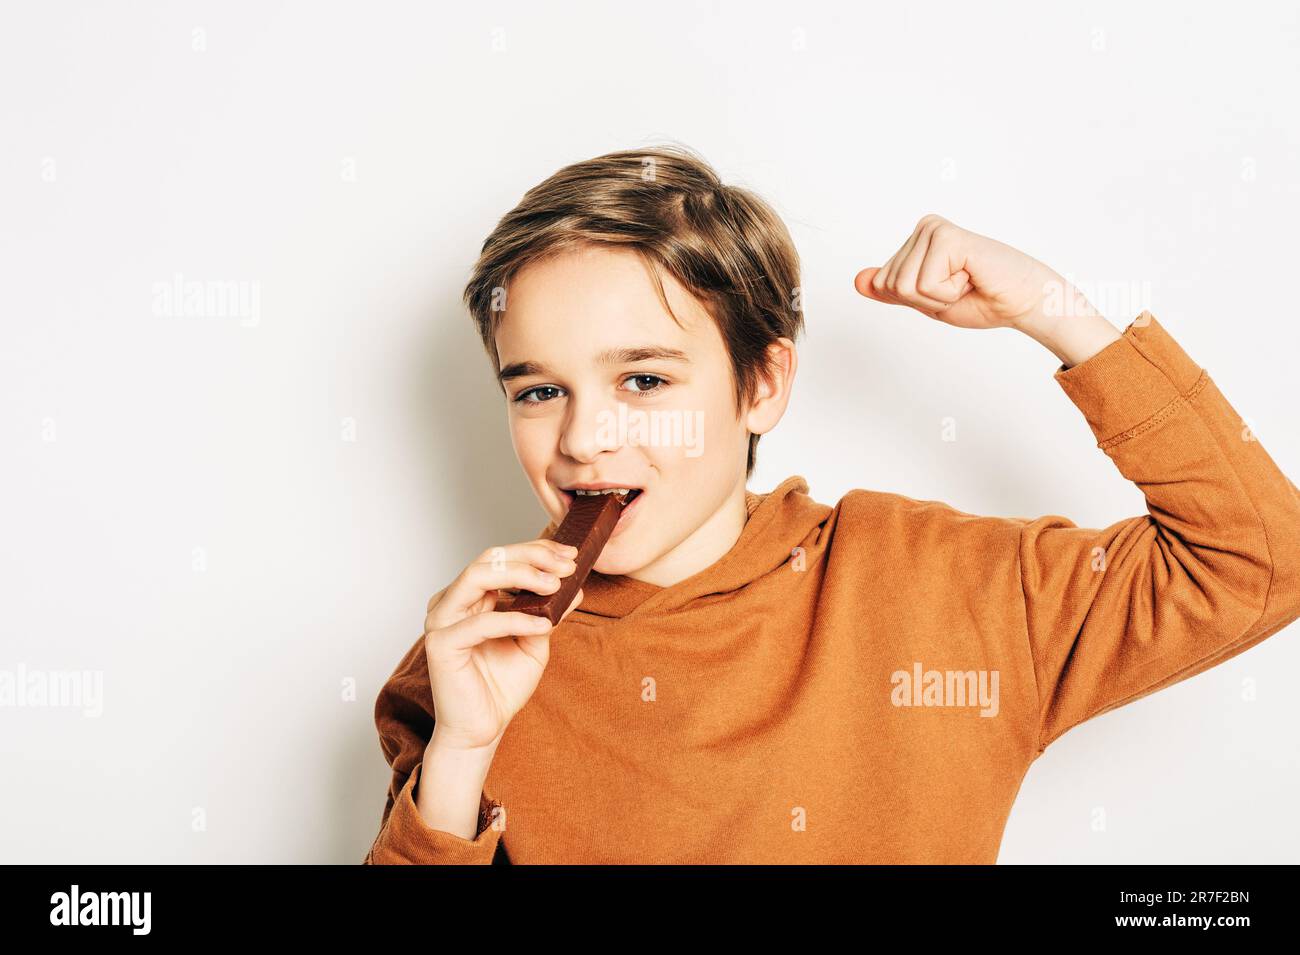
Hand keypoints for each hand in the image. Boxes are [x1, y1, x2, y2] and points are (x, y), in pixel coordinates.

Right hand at [422, 538, 583, 751]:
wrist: (482, 730)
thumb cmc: (502, 686)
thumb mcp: (535, 641)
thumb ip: (549, 612)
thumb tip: (575, 585)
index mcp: (471, 597)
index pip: (502, 558)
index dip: (537, 551)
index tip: (572, 555)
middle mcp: (452, 602)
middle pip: (489, 558)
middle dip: (532, 556)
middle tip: (566, 564)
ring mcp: (442, 620)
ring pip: (477, 576)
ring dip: (521, 574)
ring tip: (554, 584)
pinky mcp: (440, 644)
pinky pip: (480, 623)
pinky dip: (515, 619)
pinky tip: (543, 625)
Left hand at [854, 214, 1063, 330]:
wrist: (1022, 302)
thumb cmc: (981, 300)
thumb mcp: (925, 301)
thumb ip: (892, 291)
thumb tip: (858, 281)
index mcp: (916, 241)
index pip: (883, 284)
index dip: (916, 302)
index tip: (948, 290)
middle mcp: (923, 228)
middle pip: (890, 285)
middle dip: (925, 301)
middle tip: (960, 287)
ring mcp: (934, 230)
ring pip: (904, 287)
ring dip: (938, 297)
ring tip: (966, 281)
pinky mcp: (946, 238)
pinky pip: (923, 285)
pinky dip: (948, 294)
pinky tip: (971, 277)